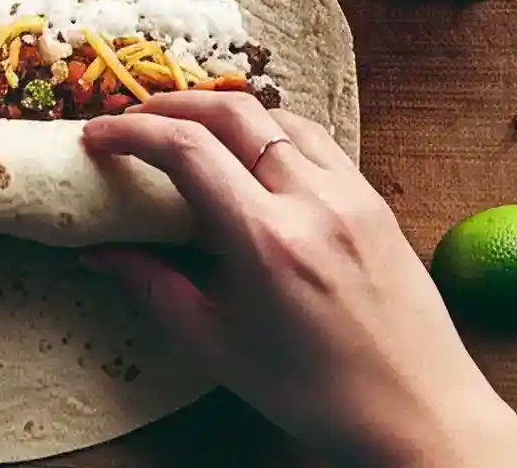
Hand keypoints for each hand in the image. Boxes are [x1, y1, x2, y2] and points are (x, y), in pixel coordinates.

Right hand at [81, 92, 516, 467]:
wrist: (420, 412)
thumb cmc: (313, 391)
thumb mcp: (216, 346)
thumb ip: (153, 288)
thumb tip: (98, 253)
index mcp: (267, 240)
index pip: (187, 150)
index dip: (131, 131)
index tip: (96, 137)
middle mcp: (312, 201)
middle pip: (232, 112)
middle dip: (171, 105)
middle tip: (132, 121)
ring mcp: (351, 194)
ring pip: (277, 117)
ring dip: (223, 111)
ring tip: (186, 128)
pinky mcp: (373, 200)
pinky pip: (315, 140)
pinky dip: (270, 130)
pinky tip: (250, 152)